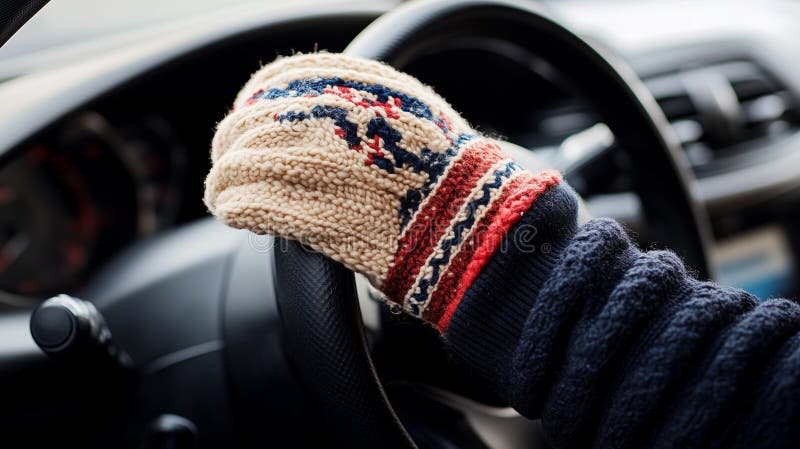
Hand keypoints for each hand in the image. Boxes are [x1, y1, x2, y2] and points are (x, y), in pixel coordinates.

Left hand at [205, 53, 561, 329]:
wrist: (470, 228)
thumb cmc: (452, 180)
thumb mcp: (416, 116)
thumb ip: (370, 103)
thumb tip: (332, 108)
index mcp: (357, 87)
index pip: (280, 78)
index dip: (256, 99)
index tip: (248, 115)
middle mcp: (328, 117)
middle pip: (252, 123)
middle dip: (232, 143)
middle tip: (227, 161)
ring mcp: (312, 164)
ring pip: (239, 164)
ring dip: (225, 181)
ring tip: (221, 194)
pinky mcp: (303, 210)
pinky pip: (247, 203)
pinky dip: (234, 207)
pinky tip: (233, 212)